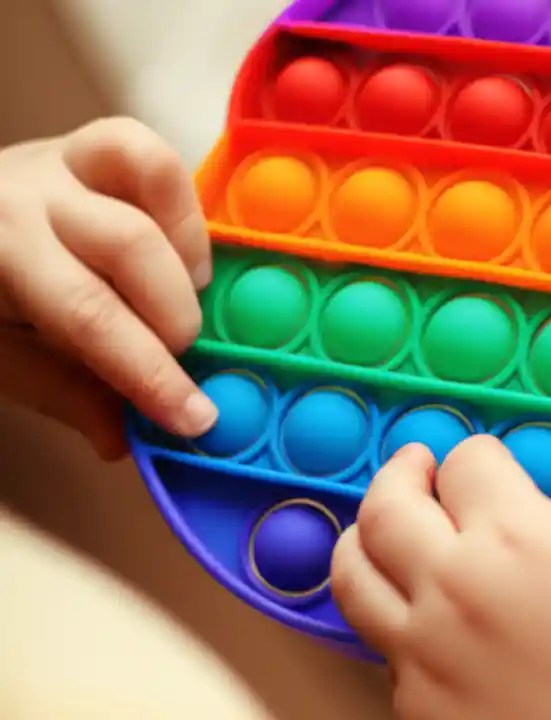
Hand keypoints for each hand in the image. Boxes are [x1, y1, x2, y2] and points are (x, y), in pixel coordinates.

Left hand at [0, 117, 215, 459]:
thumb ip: (62, 393)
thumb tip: (125, 438)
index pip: (88, 315)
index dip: (150, 372)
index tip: (195, 418)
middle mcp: (29, 193)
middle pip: (131, 243)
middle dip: (174, 313)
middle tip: (183, 354)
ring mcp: (61, 156)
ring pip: (148, 167)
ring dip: (188, 244)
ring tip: (188, 291)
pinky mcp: (92, 142)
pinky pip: (151, 154)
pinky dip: (182, 206)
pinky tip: (181, 252)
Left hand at [332, 438, 550, 719]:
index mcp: (520, 535)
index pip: (467, 462)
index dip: (479, 457)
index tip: (483, 462)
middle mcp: (458, 586)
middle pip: (387, 506)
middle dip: (399, 477)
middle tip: (413, 470)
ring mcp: (428, 653)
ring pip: (354, 579)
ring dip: (365, 546)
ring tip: (378, 538)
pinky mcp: (421, 711)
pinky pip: (387, 654)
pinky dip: (399, 631)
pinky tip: (426, 629)